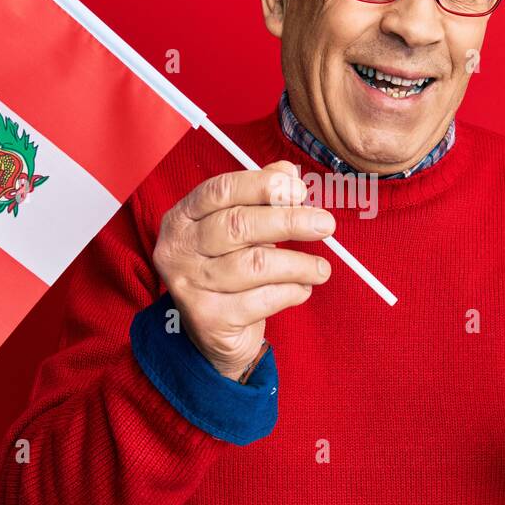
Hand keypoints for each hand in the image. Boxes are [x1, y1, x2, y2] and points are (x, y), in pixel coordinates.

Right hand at [152, 160, 333, 379]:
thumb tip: (288, 171)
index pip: (221, 190)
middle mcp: (179, 249)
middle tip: (324, 225)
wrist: (213, 332)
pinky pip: (262, 300)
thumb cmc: (228, 269)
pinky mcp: (209, 318)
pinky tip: (302, 288)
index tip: (300, 191)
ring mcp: (189, 285)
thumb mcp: (238, 227)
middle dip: (289, 222)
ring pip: (254, 265)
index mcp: (183, 217)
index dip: (263, 186)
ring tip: (321, 268)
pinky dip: (291, 292)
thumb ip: (261, 197)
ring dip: (298, 264)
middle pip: (238, 225)